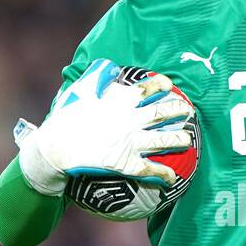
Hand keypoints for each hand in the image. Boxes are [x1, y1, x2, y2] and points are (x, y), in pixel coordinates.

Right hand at [14, 58, 193, 196]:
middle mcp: (131, 120)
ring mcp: (130, 142)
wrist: (57, 148)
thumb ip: (97, 76)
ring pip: (162, 141)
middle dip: (178, 110)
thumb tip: (110, 66)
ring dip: (178, 140)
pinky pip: (150, 169)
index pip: (147, 88)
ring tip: (188, 140)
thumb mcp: (80, 90)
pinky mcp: (126, 163)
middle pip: (162, 113)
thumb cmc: (66, 118)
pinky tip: (172, 179)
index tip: (169, 85)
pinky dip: (163, 174)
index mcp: (121, 100)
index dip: (161, 85)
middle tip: (188, 111)